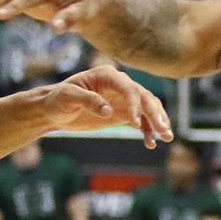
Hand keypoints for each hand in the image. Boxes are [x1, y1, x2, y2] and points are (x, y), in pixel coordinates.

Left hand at [37, 65, 173, 146]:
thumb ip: (87, 100)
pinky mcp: (124, 113)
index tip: (135, 123)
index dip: (135, 104)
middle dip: (155, 114)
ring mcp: (124, 99)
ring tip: (166, 137)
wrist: (54, 110)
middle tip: (163, 130)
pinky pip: (142, 121)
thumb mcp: (67, 97)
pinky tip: (151, 144)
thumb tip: (108, 111)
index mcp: (107, 76)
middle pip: (144, 98)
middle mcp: (120, 85)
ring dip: (158, 122)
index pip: (129, 88)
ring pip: (148, 109)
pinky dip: (148, 131)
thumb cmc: (57, 100)